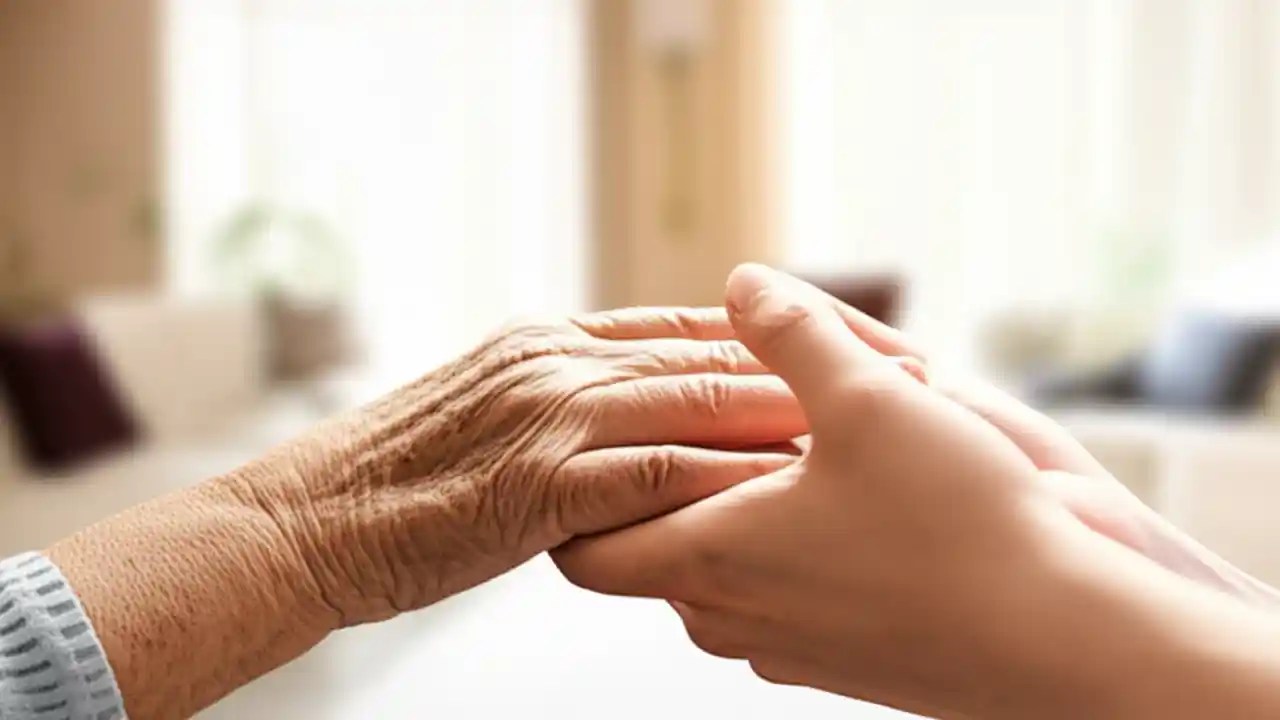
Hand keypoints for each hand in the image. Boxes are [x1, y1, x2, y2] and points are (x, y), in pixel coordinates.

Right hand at [48, 307, 806, 717]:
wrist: (310, 522)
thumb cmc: (402, 485)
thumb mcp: (491, 418)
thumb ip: (564, 409)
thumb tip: (639, 420)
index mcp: (547, 343)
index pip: (682, 327)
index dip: (764, 334)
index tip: (834, 346)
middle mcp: (555, 362)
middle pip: (705, 352)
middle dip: (800, 364)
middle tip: (884, 375)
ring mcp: (547, 416)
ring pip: (692, 401)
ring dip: (781, 414)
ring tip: (862, 428)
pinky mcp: (538, 482)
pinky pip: (652, 474)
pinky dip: (721, 478)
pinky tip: (780, 491)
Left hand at [553, 266, 1279, 718]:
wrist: (1059, 645)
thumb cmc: (960, 527)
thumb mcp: (870, 397)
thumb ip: (791, 332)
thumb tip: (743, 282)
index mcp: (708, 560)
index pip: (582, 553)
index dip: (577, 498)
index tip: (603, 448)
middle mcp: (729, 620)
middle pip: (649, 558)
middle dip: (666, 488)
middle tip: (706, 423)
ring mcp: (781, 653)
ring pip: (716, 580)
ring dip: (729, 518)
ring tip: (783, 456)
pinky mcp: (834, 667)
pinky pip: (772, 604)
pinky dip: (777, 556)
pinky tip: (842, 511)